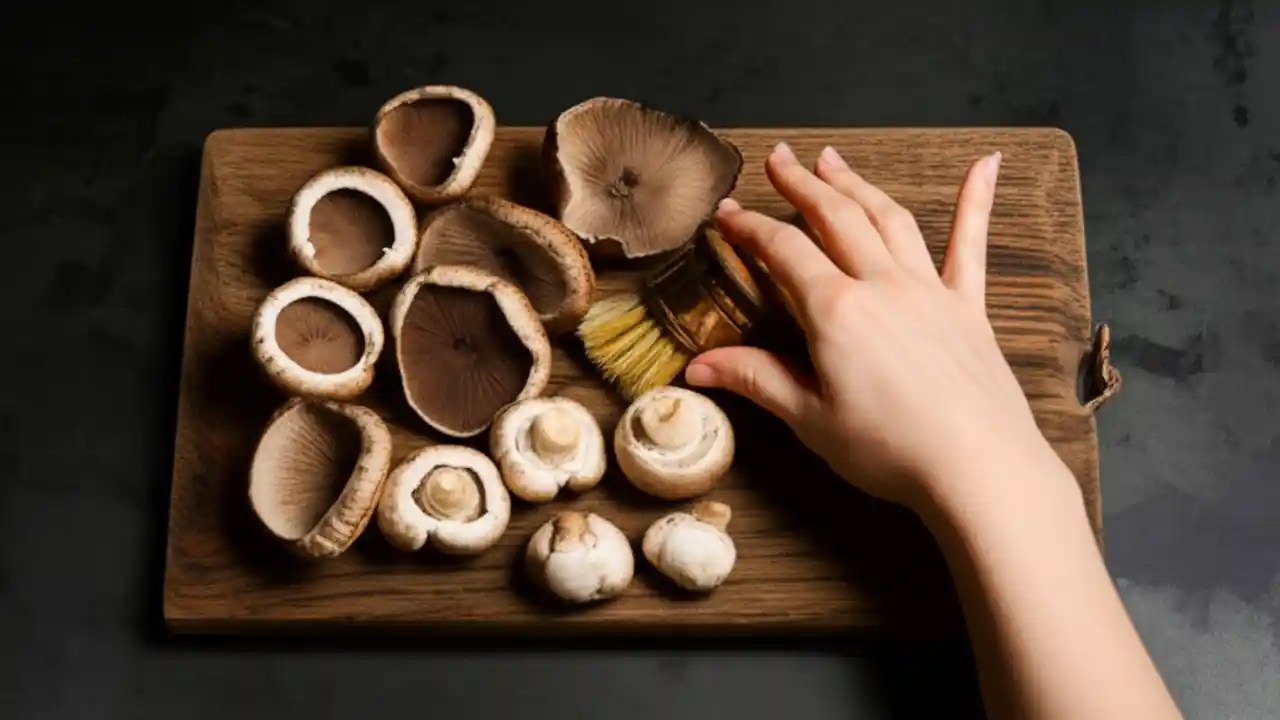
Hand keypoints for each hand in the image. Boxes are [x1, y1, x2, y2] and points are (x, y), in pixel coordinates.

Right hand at [686, 144, 1067, 510]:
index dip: (750, 227)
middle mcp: (882, 285)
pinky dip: (974, 201)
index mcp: (835, 311)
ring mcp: (929, 291)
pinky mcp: (967, 308)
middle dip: (802, 183)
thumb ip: (756, 380)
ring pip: (888, 218)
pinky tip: (985, 164)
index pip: (783, 251)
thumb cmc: (892, 450)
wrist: (979, 469)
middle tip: (780, 157)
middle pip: (835, 217)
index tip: (727, 213)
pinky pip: (969, 245)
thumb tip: (697, 368)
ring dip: (857, 184)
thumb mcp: (810, 419)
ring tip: (834, 160)